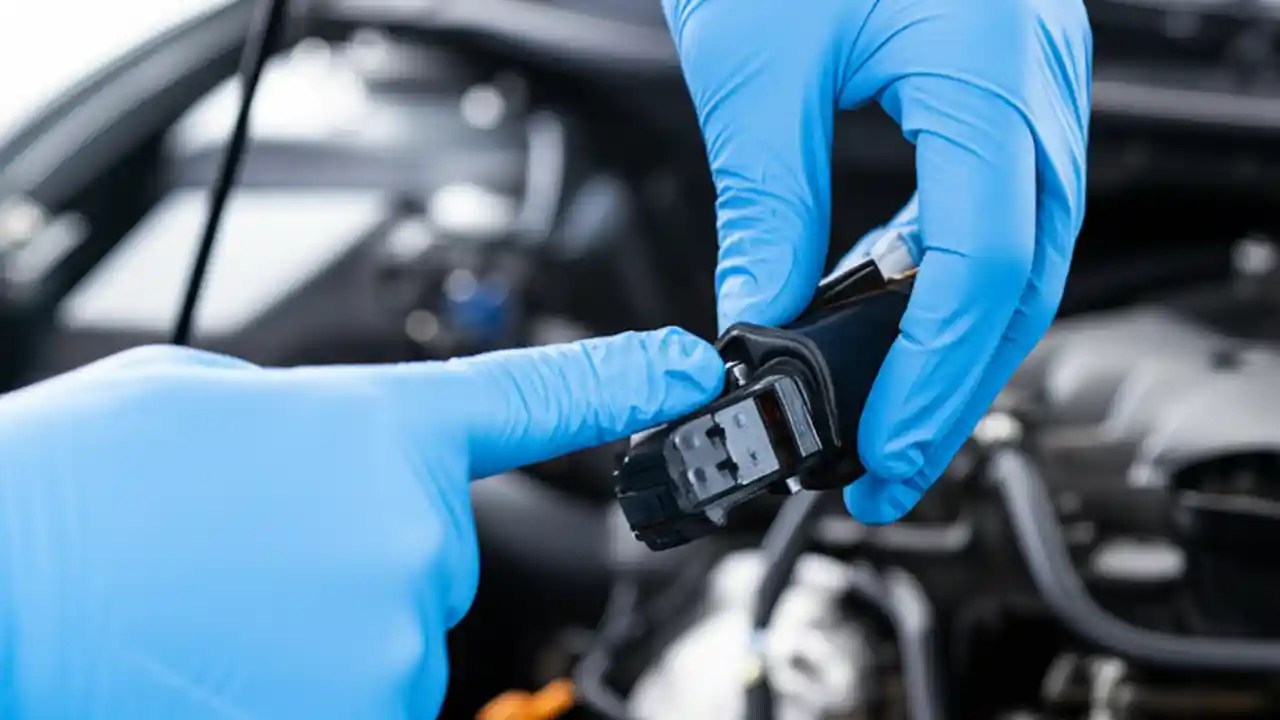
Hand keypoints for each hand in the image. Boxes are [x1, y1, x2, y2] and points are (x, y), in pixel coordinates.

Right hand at [0, 332, 722, 718]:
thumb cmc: (85, 487)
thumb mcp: (211, 404)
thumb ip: (316, 431)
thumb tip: (342, 461)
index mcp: (383, 427)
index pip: (542, 395)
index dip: (629, 380)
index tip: (691, 374)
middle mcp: (414, 529)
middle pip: (436, 554)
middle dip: (363, 554)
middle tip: (255, 549)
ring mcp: (395, 636)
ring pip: (396, 635)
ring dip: (327, 625)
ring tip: (226, 602)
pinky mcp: (364, 716)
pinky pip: (367, 695)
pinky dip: (308, 680)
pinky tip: (233, 654)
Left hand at [665, 0, 1090, 521]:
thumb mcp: (758, 66)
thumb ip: (768, 207)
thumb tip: (757, 315)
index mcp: (990, 63)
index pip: (980, 260)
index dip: (930, 374)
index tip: (881, 446)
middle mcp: (1037, 77)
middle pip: (1023, 274)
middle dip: (958, 382)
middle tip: (892, 460)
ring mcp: (1033, 78)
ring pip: (1024, 248)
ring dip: (963, 338)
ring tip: (896, 409)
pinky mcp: (1004, 82)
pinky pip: (1000, 200)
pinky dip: (955, 271)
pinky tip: (901, 310)